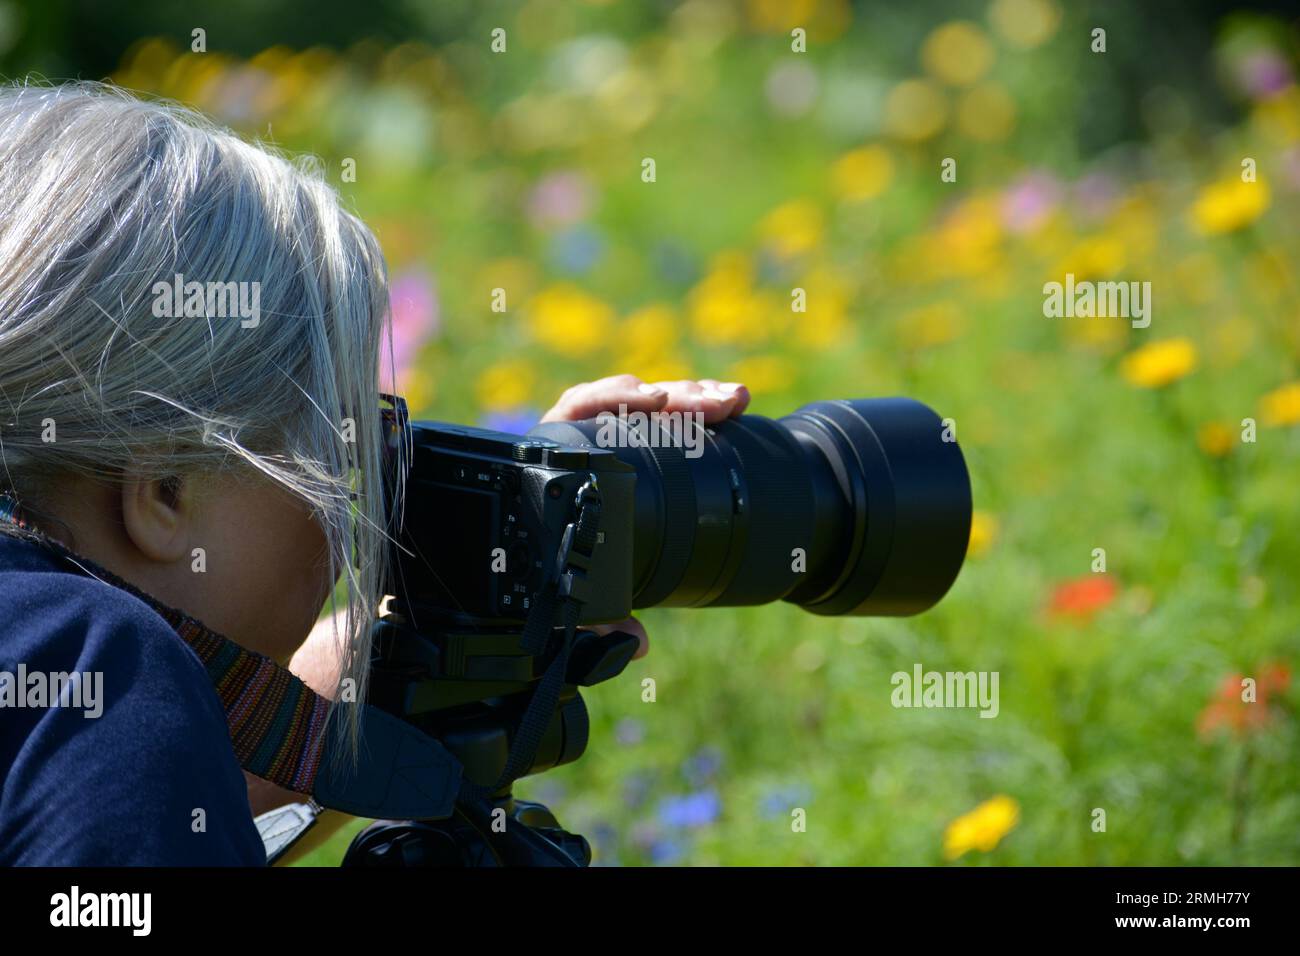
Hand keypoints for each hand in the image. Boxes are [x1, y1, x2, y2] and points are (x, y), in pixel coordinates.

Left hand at [539, 373, 751, 658]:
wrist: (550, 576)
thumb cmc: (557, 577)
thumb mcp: (578, 600)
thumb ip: (600, 621)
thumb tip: (637, 643)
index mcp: (556, 465)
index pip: (578, 411)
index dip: (613, 400)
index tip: (652, 401)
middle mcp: (585, 442)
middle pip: (629, 401)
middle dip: (677, 397)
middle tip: (714, 405)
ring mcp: (618, 438)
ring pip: (658, 404)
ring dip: (697, 397)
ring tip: (735, 400)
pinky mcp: (646, 442)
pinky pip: (675, 417)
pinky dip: (703, 410)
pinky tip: (734, 406)